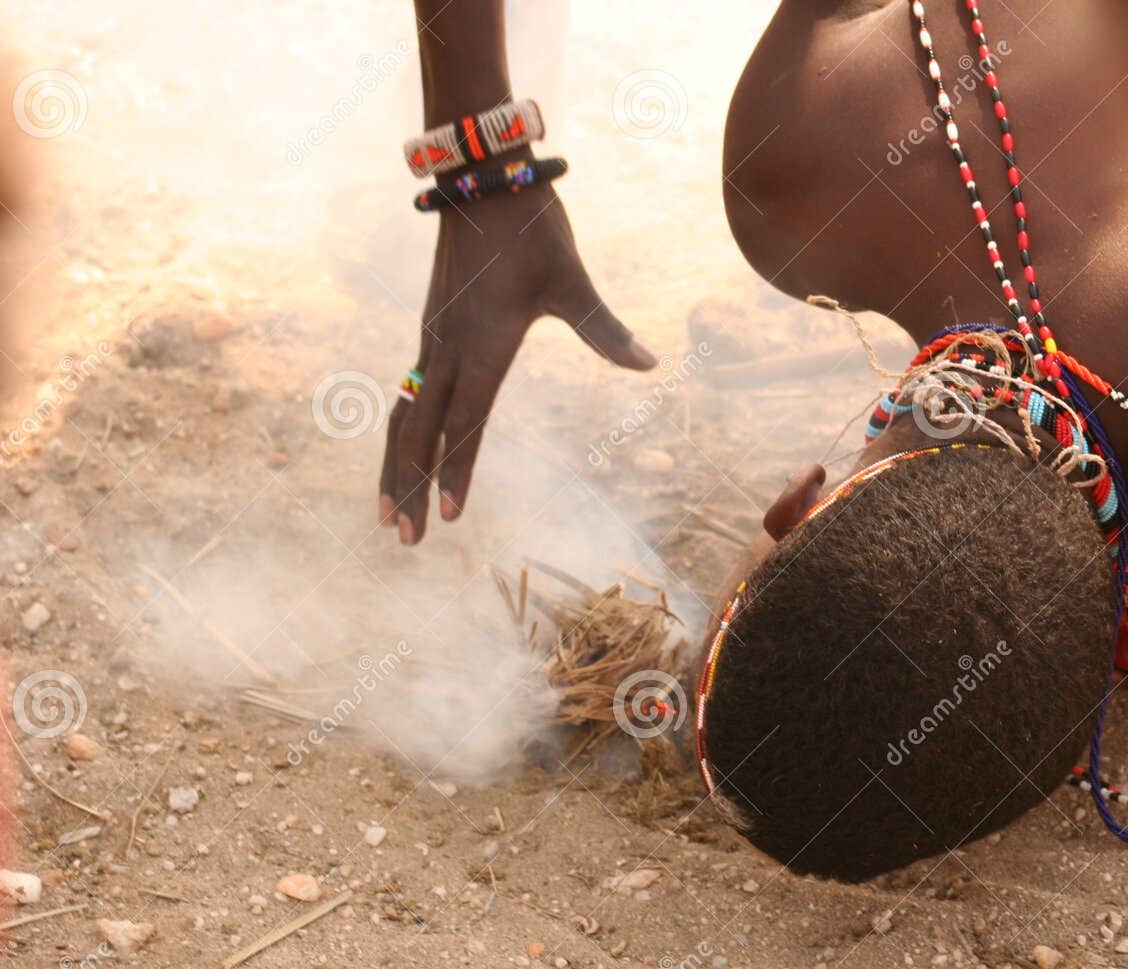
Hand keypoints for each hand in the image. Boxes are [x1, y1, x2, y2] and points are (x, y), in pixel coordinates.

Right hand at [379, 175, 654, 543]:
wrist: (482, 177)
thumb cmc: (532, 229)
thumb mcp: (573, 280)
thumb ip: (605, 329)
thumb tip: (650, 363)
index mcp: (482, 347)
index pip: (465, 424)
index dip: (455, 472)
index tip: (450, 518)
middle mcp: (447, 350)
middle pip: (419, 434)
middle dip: (410, 490)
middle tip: (402, 542)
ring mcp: (432, 341)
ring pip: (403, 417)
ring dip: (394, 468)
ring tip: (386, 515)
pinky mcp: (430, 330)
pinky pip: (406, 394)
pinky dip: (398, 434)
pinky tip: (399, 455)